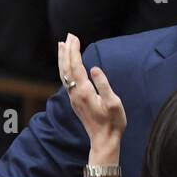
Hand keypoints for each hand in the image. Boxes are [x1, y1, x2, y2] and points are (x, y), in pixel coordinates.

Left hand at [58, 33, 125, 154]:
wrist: (104, 140)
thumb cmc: (113, 122)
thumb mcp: (113, 103)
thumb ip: (103, 84)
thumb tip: (93, 68)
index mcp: (85, 91)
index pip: (76, 66)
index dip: (74, 50)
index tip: (74, 37)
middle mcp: (75, 93)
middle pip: (67, 68)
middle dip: (67, 50)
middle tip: (69, 36)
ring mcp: (74, 98)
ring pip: (64, 74)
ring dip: (63, 58)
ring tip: (62, 45)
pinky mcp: (75, 101)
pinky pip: (66, 80)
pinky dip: (65, 68)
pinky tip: (67, 65)